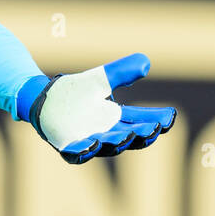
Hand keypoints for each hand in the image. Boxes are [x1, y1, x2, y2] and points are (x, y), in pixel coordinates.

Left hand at [26, 53, 175, 163]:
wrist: (43, 99)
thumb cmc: (75, 91)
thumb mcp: (100, 79)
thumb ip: (121, 72)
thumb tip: (145, 62)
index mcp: (117, 120)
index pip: (142, 122)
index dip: (157, 120)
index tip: (170, 115)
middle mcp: (106, 134)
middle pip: (129, 137)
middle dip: (142, 133)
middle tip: (154, 127)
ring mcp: (87, 141)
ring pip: (106, 146)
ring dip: (118, 142)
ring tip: (128, 135)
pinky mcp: (67, 146)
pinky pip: (77, 152)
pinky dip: (85, 150)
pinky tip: (93, 144)